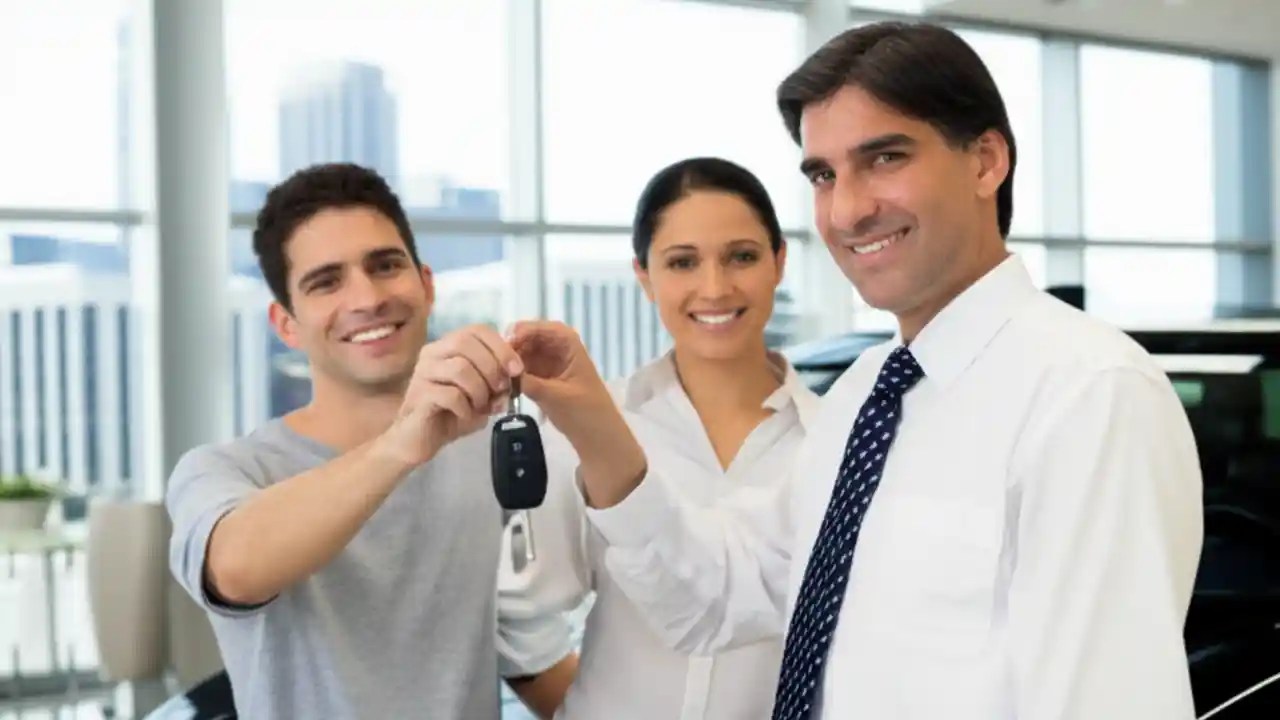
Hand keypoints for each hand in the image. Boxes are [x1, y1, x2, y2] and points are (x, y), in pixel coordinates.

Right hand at [377, 324, 522, 466]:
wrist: (420, 440)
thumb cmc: (452, 414)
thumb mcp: (483, 397)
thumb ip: (498, 384)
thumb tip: (514, 377)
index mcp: (448, 347)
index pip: (477, 330)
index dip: (501, 347)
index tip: (516, 369)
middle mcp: (432, 353)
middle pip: (465, 342)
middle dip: (492, 367)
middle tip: (500, 390)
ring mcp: (422, 372)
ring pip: (459, 367)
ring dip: (479, 390)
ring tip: (480, 406)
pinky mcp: (419, 395)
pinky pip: (450, 394)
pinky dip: (465, 408)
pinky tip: (465, 416)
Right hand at [508, 321, 646, 508]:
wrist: (599, 438)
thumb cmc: (584, 413)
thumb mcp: (555, 396)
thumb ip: (528, 382)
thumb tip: (501, 371)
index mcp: (570, 345)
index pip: (544, 328)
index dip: (524, 330)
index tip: (506, 342)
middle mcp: (559, 350)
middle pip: (531, 338)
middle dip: (513, 346)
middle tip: (495, 360)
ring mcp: (551, 364)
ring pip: (525, 353)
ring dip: (512, 360)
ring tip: (496, 372)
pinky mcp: (544, 379)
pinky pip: (525, 368)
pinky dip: (514, 372)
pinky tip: (502, 381)